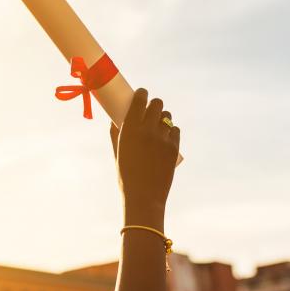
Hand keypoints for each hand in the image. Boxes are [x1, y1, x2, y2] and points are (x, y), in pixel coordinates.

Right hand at [110, 88, 179, 227]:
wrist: (144, 197)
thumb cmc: (126, 176)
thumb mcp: (117, 153)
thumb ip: (116, 134)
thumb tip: (114, 119)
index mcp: (130, 129)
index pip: (140, 100)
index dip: (142, 93)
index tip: (142, 93)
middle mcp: (147, 130)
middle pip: (157, 104)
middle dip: (154, 104)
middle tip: (151, 109)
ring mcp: (162, 138)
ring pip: (167, 116)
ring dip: (163, 117)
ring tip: (159, 124)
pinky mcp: (174, 147)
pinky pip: (175, 129)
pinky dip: (170, 131)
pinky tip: (166, 135)